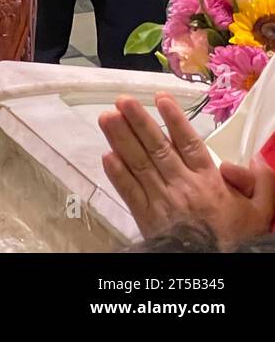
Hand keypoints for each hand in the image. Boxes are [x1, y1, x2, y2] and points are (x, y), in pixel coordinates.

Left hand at [98, 93, 274, 246]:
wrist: (214, 267)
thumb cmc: (235, 239)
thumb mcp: (260, 212)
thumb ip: (261, 182)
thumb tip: (255, 158)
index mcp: (209, 182)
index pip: (190, 144)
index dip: (175, 120)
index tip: (161, 98)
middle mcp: (182, 186)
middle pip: (157, 149)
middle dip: (139, 122)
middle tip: (122, 101)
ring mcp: (161, 201)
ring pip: (139, 164)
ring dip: (121, 140)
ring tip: (107, 117)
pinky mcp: (146, 218)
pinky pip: (129, 192)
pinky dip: (117, 174)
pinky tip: (106, 155)